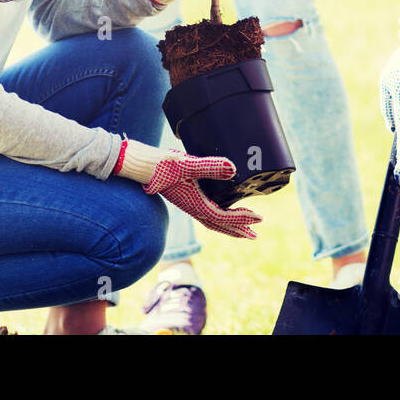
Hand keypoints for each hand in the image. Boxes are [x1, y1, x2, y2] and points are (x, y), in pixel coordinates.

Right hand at [116, 141, 260, 238]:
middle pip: (219, 225)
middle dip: (238, 230)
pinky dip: (217, 217)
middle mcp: (193, 208)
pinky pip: (204, 214)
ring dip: (228, 226)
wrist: (139, 166)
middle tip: (254, 235)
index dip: (242, 219)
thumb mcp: (187, 164)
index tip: (259, 218)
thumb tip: (233, 169)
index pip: (224, 217)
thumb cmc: (161, 165)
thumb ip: (210, 166)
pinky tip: (221, 209)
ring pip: (212, 221)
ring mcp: (188, 204)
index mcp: (196, 203)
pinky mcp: (184, 198)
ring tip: (242, 229)